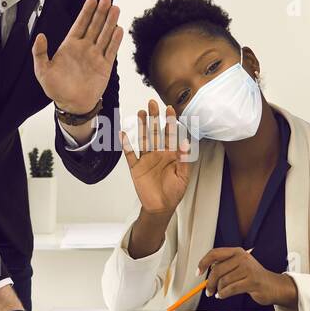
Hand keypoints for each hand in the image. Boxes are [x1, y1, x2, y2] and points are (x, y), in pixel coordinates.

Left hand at [33, 0, 122, 114]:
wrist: (71, 105)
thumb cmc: (56, 89)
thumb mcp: (42, 70)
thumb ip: (40, 53)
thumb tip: (40, 36)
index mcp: (70, 46)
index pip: (80, 24)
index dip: (86, 12)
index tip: (92, 0)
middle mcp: (84, 48)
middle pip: (95, 26)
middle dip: (100, 12)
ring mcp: (95, 56)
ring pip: (105, 35)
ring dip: (110, 22)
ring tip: (115, 9)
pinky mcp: (104, 66)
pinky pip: (111, 50)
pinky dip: (115, 40)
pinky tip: (118, 29)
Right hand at [120, 100, 190, 216]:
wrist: (161, 207)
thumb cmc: (173, 192)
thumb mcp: (183, 176)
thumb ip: (184, 159)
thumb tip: (186, 142)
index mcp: (170, 155)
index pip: (170, 134)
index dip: (170, 121)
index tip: (170, 109)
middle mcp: (158, 154)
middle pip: (155, 132)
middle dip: (154, 118)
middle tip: (152, 103)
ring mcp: (146, 159)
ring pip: (143, 139)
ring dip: (141, 126)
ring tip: (141, 112)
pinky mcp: (136, 168)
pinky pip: (130, 154)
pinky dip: (126, 144)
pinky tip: (123, 134)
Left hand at [195, 246, 296, 307]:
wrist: (273, 286)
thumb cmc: (253, 277)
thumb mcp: (239, 266)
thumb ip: (224, 265)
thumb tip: (205, 272)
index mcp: (237, 252)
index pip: (215, 253)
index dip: (203, 263)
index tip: (198, 272)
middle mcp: (242, 258)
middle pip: (217, 270)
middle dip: (209, 283)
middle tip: (208, 290)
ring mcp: (248, 269)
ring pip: (223, 281)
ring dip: (218, 290)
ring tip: (219, 293)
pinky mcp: (252, 281)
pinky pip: (230, 289)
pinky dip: (223, 294)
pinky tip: (223, 295)